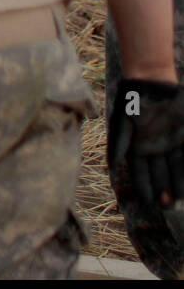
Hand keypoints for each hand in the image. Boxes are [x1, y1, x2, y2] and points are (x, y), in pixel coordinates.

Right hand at [108, 79, 183, 208]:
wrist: (152, 82)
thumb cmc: (133, 101)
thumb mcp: (122, 121)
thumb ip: (118, 144)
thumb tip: (112, 166)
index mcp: (138, 148)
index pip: (141, 173)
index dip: (144, 187)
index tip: (148, 201)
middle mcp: (155, 149)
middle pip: (160, 175)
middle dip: (163, 191)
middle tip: (167, 206)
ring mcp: (171, 144)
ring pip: (176, 169)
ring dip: (177, 185)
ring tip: (178, 200)